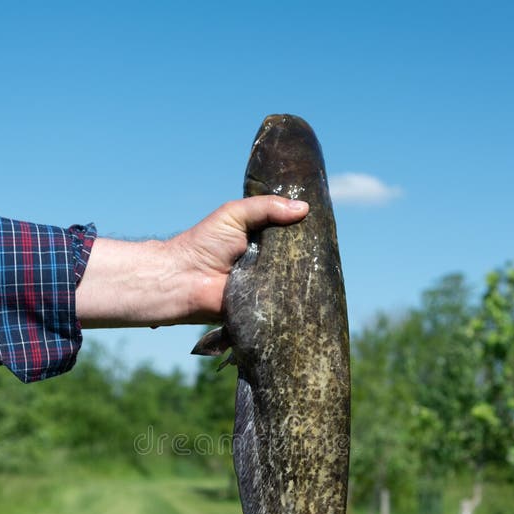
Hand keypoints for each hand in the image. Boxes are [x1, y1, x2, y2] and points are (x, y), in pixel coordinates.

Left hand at [75, 197, 308, 328]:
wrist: (184, 280)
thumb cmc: (204, 244)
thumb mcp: (235, 214)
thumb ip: (267, 207)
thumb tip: (305, 208)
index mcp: (259, 241)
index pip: (290, 235)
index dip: (306, 231)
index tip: (326, 225)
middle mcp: (265, 263)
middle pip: (295, 258)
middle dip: (310, 254)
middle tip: (330, 249)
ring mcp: (266, 286)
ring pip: (293, 281)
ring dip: (305, 276)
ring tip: (326, 269)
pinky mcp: (264, 306)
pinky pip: (284, 302)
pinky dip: (294, 297)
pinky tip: (310, 291)